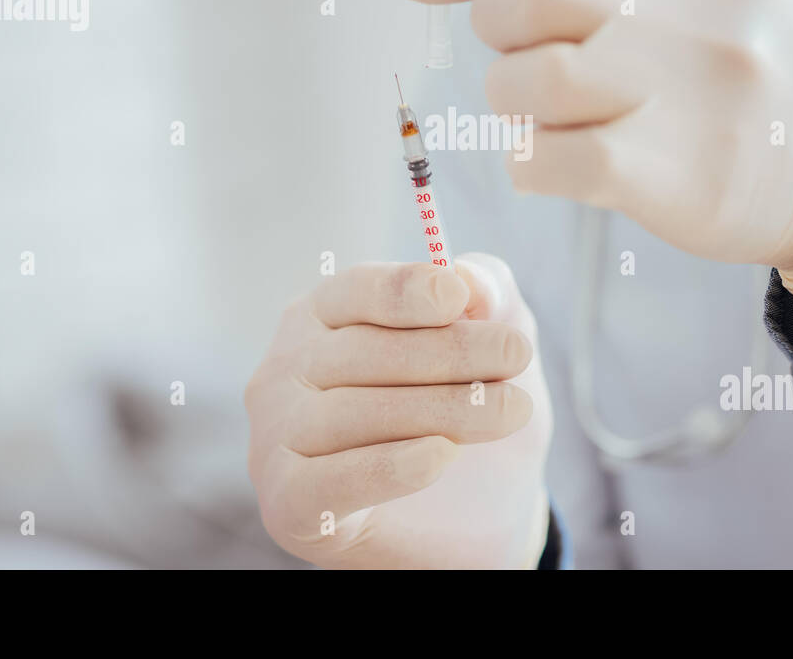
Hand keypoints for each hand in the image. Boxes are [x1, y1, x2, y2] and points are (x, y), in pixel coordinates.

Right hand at [245, 253, 552, 568]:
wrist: (471, 514)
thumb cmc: (468, 408)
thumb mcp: (493, 341)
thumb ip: (487, 293)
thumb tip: (469, 277)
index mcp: (322, 315)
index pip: (354, 291)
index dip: (405, 291)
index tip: (459, 298)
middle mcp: (285, 370)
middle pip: (361, 351)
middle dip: (448, 351)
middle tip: (516, 354)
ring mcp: (276, 437)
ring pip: (351, 414)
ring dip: (440, 409)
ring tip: (510, 410)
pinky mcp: (287, 503)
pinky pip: (331, 482)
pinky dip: (388, 468)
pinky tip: (441, 455)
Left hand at [388, 0, 792, 294]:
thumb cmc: (752, 77)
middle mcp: (691, 13)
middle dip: (498, 30)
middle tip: (519, 60)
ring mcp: (688, 95)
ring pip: (536, 80)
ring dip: (514, 103)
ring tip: (547, 118)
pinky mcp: (678, 177)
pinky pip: (555, 159)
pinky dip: (531, 162)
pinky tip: (554, 165)